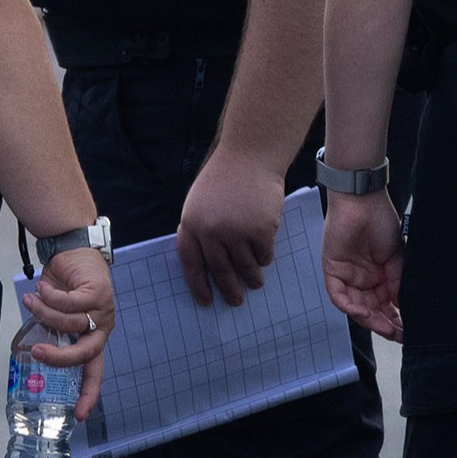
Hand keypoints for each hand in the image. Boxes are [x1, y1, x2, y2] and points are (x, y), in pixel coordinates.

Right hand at [20, 246, 111, 418]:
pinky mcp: (98, 292)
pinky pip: (69, 303)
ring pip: (70, 323)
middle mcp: (102, 327)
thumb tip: (34, 349)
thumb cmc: (64, 283)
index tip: (79, 414)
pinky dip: (49, 297)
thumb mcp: (56, 313)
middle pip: (85, 353)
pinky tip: (42, 289)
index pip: (95, 371)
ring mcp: (103, 309)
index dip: (88, 393)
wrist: (73, 249)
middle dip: (60, 357)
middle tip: (38, 353)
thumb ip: (51, 331)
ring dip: (44, 313)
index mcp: (94, 337)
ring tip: (31, 301)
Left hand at [176, 150, 287, 307]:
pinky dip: (265, 258)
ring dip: (251, 278)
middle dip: (229, 289)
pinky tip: (265, 258)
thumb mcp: (200, 202)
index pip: (191, 263)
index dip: (198, 285)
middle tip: (235, 301)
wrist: (250, 156)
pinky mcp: (260, 230)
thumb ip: (200, 230)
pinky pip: (264, 254)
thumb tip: (206, 264)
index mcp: (191, 224)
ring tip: (255, 284)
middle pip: (220, 270)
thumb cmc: (225, 178)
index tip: (206, 301)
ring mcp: (236, 231)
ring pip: (244, 266)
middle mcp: (211, 231)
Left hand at [321, 189, 403, 340]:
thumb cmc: (381, 222)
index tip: (409, 332)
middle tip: (398, 335)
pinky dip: (351, 307)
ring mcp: (348, 278)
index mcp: (380, 277)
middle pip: (372, 311)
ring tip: (386, 328)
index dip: (397, 320)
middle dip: (385, 325)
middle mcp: (363, 281)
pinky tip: (365, 312)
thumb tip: (403, 307)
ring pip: (357, 308)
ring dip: (370, 320)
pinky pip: (339, 297)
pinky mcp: (333, 272)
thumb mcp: (398, 258)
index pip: (387, 306)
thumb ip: (398, 283)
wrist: (363, 201)